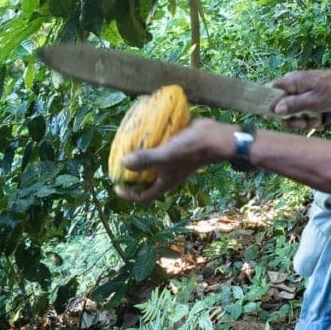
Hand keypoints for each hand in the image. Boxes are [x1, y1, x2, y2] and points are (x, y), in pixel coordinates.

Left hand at [112, 117, 230, 202]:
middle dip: (131, 174)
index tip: (116, 186)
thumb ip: (146, 159)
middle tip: (117, 163)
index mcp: (165, 182)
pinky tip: (141, 133)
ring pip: (151, 163)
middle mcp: (167, 173)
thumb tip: (123, 162)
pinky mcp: (174, 147)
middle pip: (145, 180)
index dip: (129, 195)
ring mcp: (171, 160)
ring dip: (139, 157)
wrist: (214, 136)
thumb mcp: (166, 156)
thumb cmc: (191, 150)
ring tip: (126, 147)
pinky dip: (149, 143)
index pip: (144, 196)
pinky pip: (158, 148)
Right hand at [270, 64, 330, 130]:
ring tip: (317, 123)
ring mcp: (300, 90)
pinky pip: (302, 107)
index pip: (269, 91)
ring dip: (303, 120)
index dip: (269, 106)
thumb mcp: (312, 102)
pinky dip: (309, 116)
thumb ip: (293, 105)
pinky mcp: (307, 94)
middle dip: (293, 119)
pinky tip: (320, 121)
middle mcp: (292, 84)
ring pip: (293, 109)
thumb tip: (275, 109)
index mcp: (290, 82)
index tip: (277, 118)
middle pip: (281, 105)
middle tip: (305, 124)